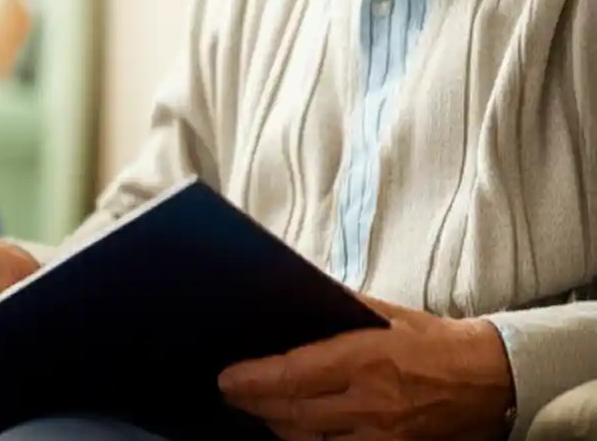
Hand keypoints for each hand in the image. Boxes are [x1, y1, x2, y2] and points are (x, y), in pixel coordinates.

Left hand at [217, 295, 515, 439]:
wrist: (493, 380)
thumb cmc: (435, 342)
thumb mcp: (387, 313)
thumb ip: (340, 305)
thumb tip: (294, 293)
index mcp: (367, 360)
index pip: (293, 376)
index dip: (253, 380)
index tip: (226, 377)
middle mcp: (370, 404)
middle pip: (292, 413)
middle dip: (254, 404)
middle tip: (230, 392)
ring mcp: (382, 438)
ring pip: (308, 440)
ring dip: (277, 425)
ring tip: (257, 407)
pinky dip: (308, 440)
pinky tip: (292, 428)